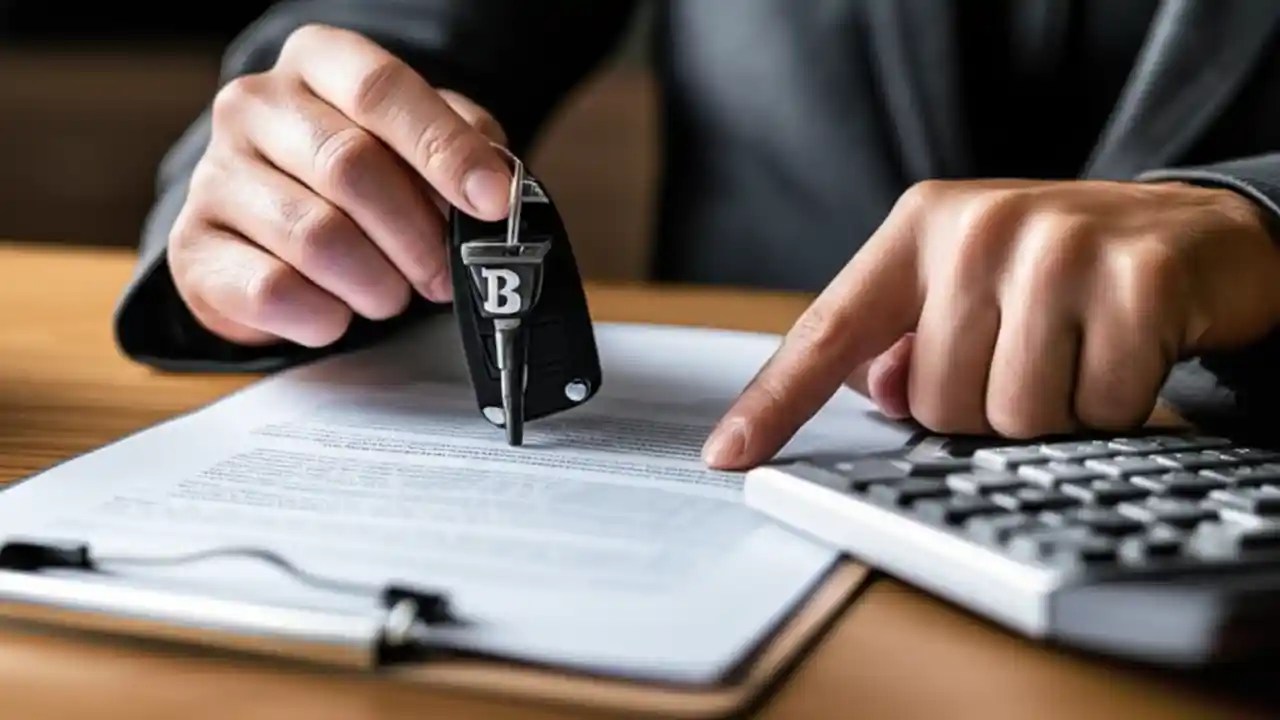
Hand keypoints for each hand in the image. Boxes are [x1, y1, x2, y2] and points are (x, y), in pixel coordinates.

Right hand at [167, 24, 511, 347]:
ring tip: (389, 294)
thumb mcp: (424, 148)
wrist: (275, 234)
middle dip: (416, 236)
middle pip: (351, 167)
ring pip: (315, 236)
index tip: (492, 202)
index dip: (445, 150)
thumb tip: (495, 189)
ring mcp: (215, 175)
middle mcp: (254, 105)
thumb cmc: (365, 182)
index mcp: (318, 62)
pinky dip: (325, 316)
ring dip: (375, 284)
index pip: (382, 89)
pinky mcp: (193, 249)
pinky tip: (337, 311)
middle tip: (442, 276)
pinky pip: (273, 292)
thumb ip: (465, 151)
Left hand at [703, 179, 1279, 468]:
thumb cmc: (1058, 270)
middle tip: (1026, 355)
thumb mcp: (968, 285)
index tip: (727, 454)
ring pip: (1010, 418)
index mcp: (920, 229)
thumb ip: (907, 338)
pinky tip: (1124, 350)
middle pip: (933, 404)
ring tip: (1074, 351)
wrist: (1191, 231)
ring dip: (1048, 413)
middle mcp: (979, 229)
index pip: (829, 330)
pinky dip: (1112, 406)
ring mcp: (1059, 250)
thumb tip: (880, 393)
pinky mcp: (1135, 283)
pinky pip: (1095, 411)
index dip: (775, 402)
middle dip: (980, 409)